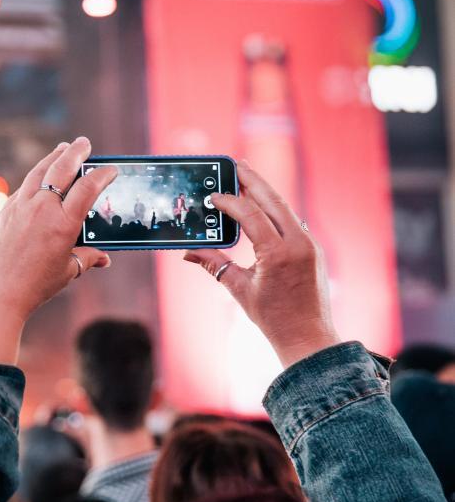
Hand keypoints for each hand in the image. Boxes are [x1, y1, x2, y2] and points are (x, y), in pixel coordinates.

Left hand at [0, 137, 117, 364]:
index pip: (88, 187)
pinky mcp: (4, 212)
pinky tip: (39, 177)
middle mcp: (41, 209)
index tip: (111, 170)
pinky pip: (23, 188)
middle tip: (84, 142)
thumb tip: (104, 259)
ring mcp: (19, 207)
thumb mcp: (67, 271)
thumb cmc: (35, 285)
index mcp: (63, 223)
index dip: (103, 175)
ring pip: (39, 172)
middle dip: (75, 152)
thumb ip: (87, 258)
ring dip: (53, 158)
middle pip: (61, 168)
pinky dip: (35, 178)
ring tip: (62, 148)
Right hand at [184, 162, 340, 367]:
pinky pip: (292, 221)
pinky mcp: (313, 248)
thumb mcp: (240, 289)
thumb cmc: (273, 317)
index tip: (214, 196)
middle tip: (235, 165)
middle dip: (252, 181)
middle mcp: (298, 243)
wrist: (308, 336)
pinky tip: (261, 206)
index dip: (231, 202)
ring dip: (265, 193)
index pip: (252, 215)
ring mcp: (309, 244)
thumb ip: (215, 265)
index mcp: (278, 254)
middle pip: (273, 200)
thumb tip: (188, 254)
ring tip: (246, 179)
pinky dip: (274, 210)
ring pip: (285, 208)